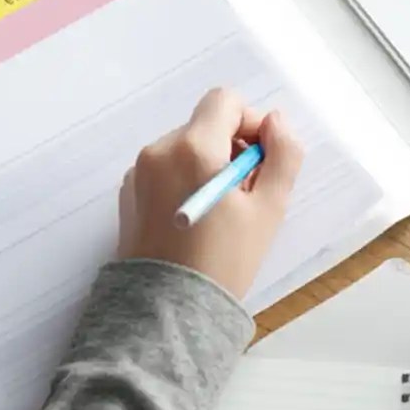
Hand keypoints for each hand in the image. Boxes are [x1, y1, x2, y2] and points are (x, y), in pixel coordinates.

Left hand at [118, 88, 304, 298]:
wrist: (166, 308)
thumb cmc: (223, 261)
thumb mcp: (268, 210)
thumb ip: (282, 156)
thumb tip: (277, 122)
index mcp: (192, 148)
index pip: (225, 101)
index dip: (251, 122)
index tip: (261, 158)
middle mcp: (158, 151)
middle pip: (203, 125)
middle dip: (229, 148)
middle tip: (245, 193)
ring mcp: (138, 171)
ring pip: (183, 147)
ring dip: (206, 165)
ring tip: (220, 210)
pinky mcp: (127, 192)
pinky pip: (163, 169)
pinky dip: (183, 180)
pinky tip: (193, 217)